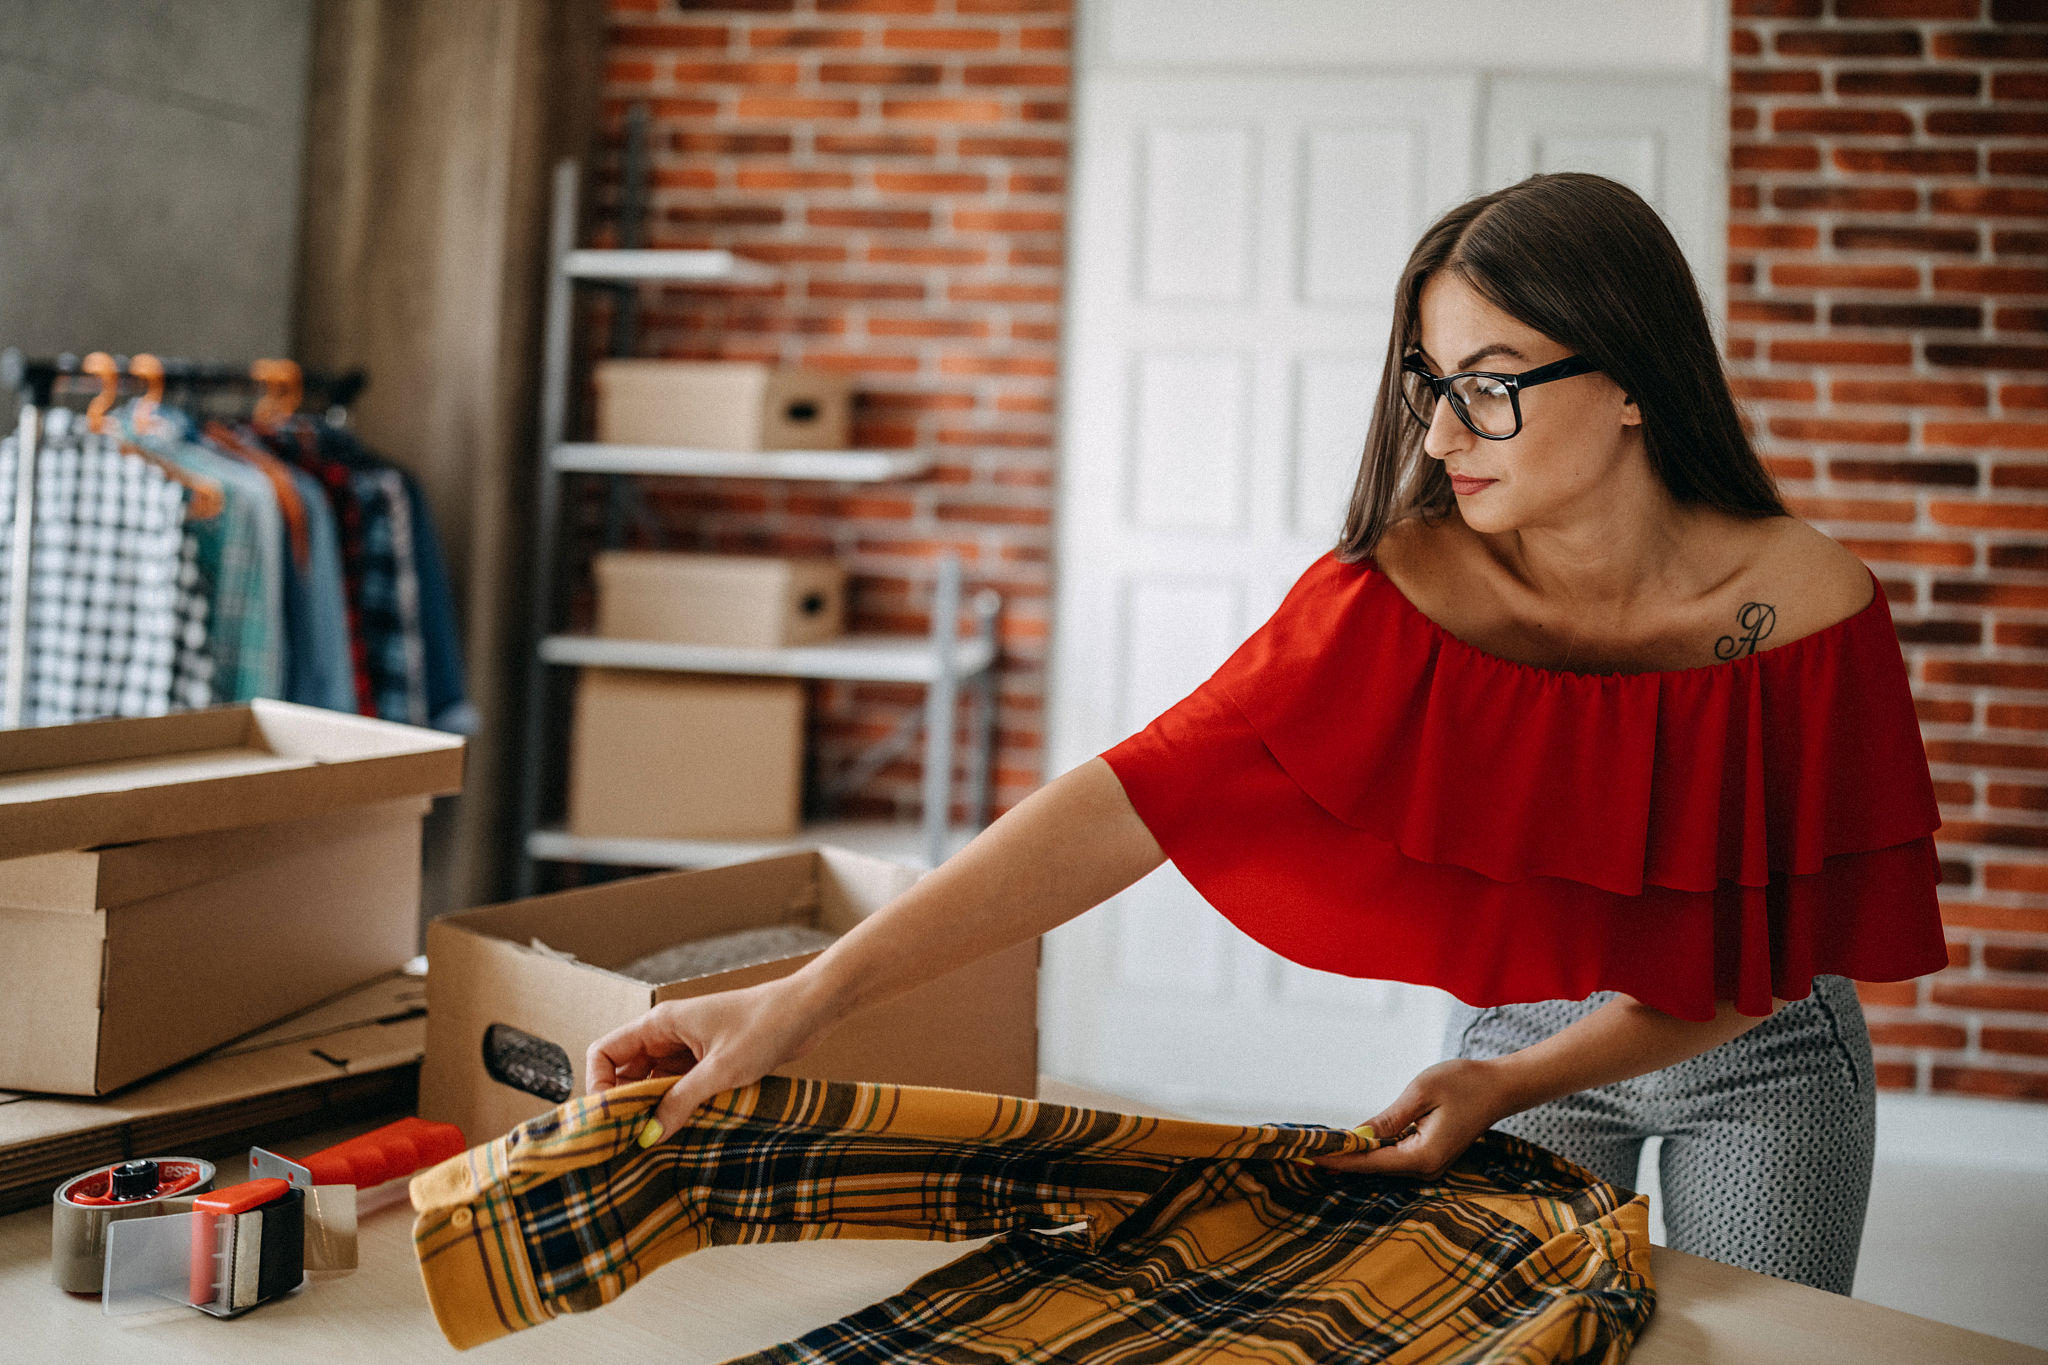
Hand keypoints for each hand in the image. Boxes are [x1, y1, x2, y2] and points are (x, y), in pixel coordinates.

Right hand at [584, 976, 828, 1142]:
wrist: (810, 1010)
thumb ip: (681, 1101)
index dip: (598, 1085)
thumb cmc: (766, 1025)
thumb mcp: (720, 1069)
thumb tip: (647, 1135)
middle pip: (626, 1073)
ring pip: (654, 1084)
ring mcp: (689, 1050)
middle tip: (630, 1142)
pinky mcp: (710, 1063)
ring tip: (654, 1142)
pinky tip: (680, 1131)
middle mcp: (668, 1035)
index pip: (605, 1053)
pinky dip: (676, 1108)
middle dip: (625, 1105)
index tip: (609, 1120)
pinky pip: (680, 1089)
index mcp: (660, 1024)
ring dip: (653, 1110)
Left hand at [1313, 1059, 1517, 1177]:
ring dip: (1355, 1157)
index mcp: (1423, 1156)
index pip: (1370, 1162)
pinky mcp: (1429, 1156)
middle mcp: (1426, 1168)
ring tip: (1320, 1150)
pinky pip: (1394, 1157)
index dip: (1338, 1159)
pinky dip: (1372, 1152)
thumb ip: (1387, 1119)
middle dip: (1341, 1161)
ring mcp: (1429, 1165)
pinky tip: (1352, 1145)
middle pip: (1374, 1168)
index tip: (1309, 1158)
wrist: (1500, 1087)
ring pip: (1383, 1164)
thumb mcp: (1420, 1093)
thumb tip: (1357, 1137)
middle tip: (1304, 1156)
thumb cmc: (1465, 1083)